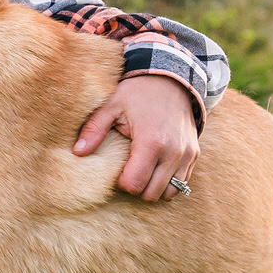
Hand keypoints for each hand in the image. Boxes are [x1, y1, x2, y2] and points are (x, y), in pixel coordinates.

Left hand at [73, 76, 199, 200]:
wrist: (171, 79)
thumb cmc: (137, 92)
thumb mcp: (112, 105)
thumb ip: (94, 129)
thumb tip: (78, 152)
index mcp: (151, 141)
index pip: (135, 184)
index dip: (121, 183)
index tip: (117, 170)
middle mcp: (173, 152)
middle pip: (151, 193)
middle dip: (136, 187)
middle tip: (128, 171)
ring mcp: (187, 154)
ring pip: (170, 192)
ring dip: (153, 188)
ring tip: (142, 170)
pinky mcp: (194, 154)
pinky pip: (182, 182)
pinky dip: (168, 181)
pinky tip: (156, 167)